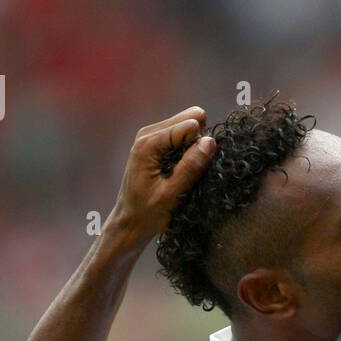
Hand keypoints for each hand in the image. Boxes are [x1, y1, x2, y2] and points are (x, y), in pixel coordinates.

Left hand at [105, 106, 215, 245]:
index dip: (199, 145)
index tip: (194, 168)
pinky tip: (181, 168)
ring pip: (188, 124)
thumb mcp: (172, 194)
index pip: (189, 126)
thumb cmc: (148, 213)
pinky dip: (188, 148)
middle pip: (189, 118)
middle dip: (198, 140)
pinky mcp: (156, 141)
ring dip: (193, 145)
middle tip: (191, 167)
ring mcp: (151, 135)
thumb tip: (210, 141)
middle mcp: (148, 133)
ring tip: (185, 169)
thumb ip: (190, 167)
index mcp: (148, 144)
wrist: (130, 222)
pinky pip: (182, 133)